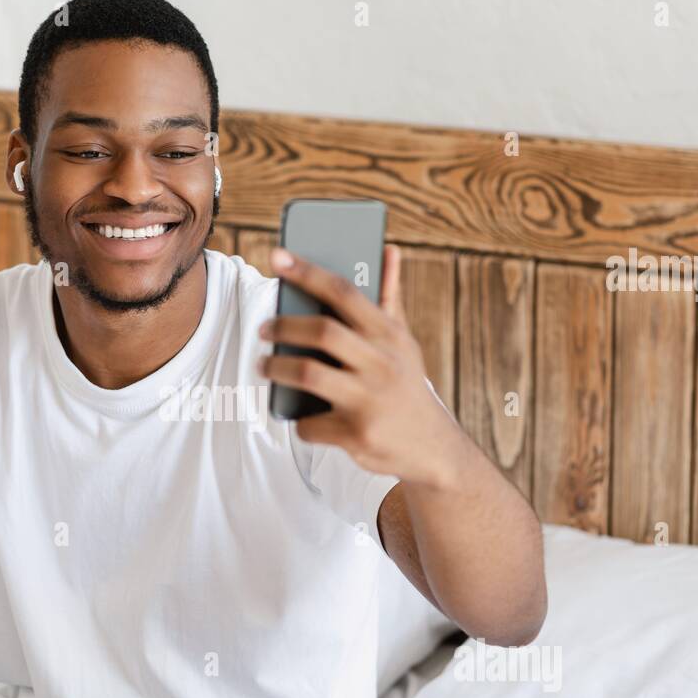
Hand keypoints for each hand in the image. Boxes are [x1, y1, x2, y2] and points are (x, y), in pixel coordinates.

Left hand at [257, 244, 464, 487]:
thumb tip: (388, 250)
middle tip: (264, 329)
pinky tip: (298, 415)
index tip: (277, 256)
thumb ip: (390, 297)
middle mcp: (382, 364)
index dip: (307, 271)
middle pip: (322, 331)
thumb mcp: (403, 343)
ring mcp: (369, 401)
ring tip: (264, 366)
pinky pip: (308, 423)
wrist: (433, 448)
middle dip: (284, 326)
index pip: (344, 292)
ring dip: (276, 368)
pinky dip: (297, 420)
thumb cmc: (407, 386)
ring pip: (306, 374)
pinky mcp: (356, 434)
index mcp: (390, 335)